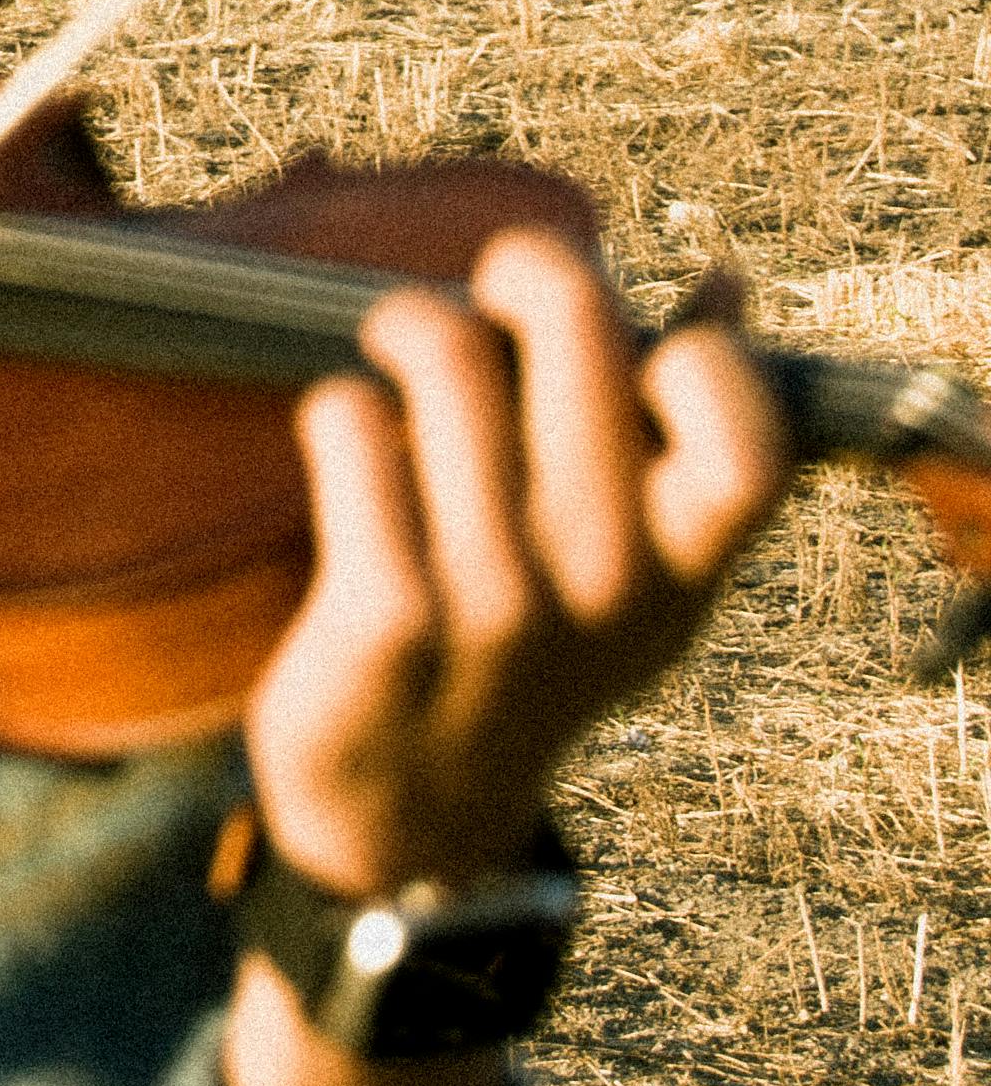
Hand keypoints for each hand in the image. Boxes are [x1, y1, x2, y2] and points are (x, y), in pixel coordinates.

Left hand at [221, 230, 785, 1085]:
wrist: (412, 817)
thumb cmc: (534, 647)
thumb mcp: (640, 565)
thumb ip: (684, 430)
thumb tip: (724, 284)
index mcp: (685, 564)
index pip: (746, 432)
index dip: (700, 358)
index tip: (641, 349)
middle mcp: (606, 581)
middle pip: (577, 327)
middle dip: (524, 268)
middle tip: (491, 292)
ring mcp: (497, 600)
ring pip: (443, 355)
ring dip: (409, 327)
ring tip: (402, 351)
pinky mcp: (388, 614)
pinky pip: (351, 424)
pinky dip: (340, 411)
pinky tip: (350, 442)